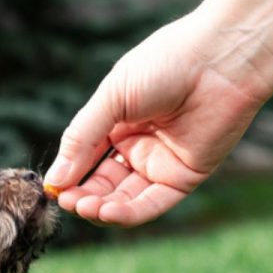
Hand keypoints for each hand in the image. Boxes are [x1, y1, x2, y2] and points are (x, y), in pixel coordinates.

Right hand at [44, 0, 272, 226]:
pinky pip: (153, 203)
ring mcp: (162, 163)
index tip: (53, 188)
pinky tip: (107, 211)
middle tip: (67, 201)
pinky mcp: (185, 176)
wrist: (220, 59)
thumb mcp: (112, 99)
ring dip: (102, 208)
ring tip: (84, 207)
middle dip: (84, 196)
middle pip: (104, 184)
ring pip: (125, 199)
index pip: (86, 158)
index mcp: (118, 122)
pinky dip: (129, 212)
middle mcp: (139, 146)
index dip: (70, 174)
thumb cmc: (166, 64)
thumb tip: (55, 178)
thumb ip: (82, 139)